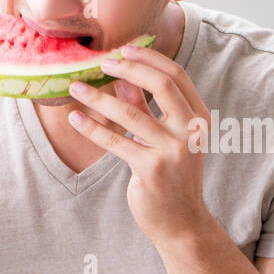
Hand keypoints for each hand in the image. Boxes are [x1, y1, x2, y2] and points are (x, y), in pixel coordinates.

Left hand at [65, 43, 213, 244]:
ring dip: (98, 97)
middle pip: (163, 84)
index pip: (176, 75)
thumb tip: (123, 80)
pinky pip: (116, 141)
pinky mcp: (151, 169)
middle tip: (101, 62)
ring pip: (131, 112)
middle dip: (129, 68)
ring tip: (75, 87)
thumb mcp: (165, 138)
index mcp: (199, 118)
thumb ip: (147, 109)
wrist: (181, 222)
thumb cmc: (172, 177)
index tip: (123, 50)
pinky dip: (92, 128)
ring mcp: (173, 150)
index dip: (148, 59)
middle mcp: (191, 131)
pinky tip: (75, 119)